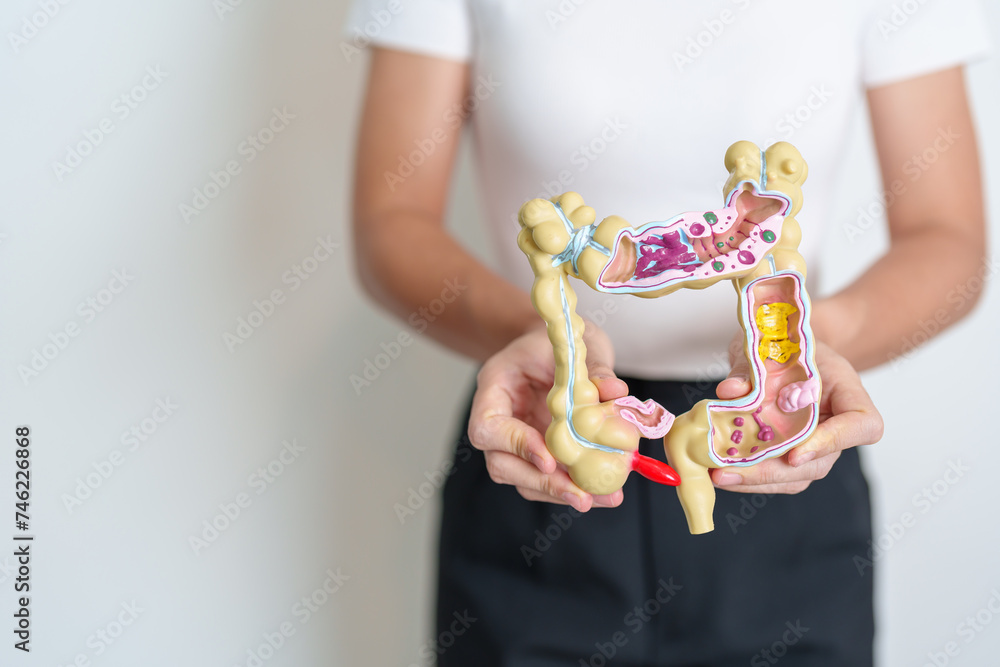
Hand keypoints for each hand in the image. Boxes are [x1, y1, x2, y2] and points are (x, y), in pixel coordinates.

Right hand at [468, 323, 628, 510]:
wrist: (553, 344)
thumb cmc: (555, 339)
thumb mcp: (575, 343)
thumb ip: (593, 367)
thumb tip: (615, 392)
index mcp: (494, 388)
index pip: (487, 428)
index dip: (515, 446)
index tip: (549, 459)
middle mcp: (499, 420)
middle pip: (502, 465)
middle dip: (543, 483)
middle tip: (582, 495)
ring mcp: (515, 441)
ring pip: (525, 480)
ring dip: (562, 493)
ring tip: (603, 498)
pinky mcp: (537, 453)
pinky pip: (548, 478)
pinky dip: (574, 487)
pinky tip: (604, 493)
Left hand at [711, 339, 883, 493]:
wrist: (786, 345)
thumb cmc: (786, 342)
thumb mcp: (769, 343)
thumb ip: (751, 367)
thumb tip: (730, 391)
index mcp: (847, 390)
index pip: (862, 425)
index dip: (833, 442)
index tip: (795, 453)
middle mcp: (837, 424)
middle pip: (820, 462)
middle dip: (773, 472)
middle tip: (731, 471)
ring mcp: (817, 444)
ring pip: (797, 475)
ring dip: (757, 480)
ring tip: (719, 475)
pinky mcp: (793, 453)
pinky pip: (778, 474)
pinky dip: (750, 477)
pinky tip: (722, 472)